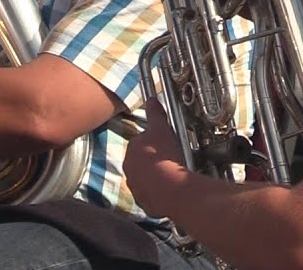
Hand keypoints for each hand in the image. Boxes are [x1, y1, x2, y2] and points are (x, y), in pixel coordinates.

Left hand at [124, 98, 191, 218]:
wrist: (171, 188)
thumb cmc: (165, 156)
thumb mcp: (161, 129)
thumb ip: (155, 114)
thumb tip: (152, 99)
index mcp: (131, 150)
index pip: (140, 143)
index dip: (154, 143)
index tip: (165, 145)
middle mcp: (129, 169)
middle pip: (142, 162)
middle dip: (154, 161)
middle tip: (171, 159)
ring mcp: (136, 187)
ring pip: (146, 179)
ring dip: (157, 177)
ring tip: (172, 175)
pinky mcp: (144, 202)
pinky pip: (152, 195)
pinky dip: (159, 193)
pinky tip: (171, 190)